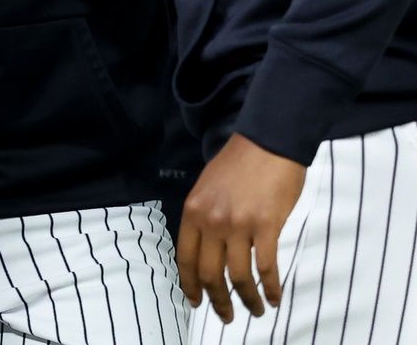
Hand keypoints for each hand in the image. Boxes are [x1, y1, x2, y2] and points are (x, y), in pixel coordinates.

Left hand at [177, 132, 306, 323]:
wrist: (268, 143)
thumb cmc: (239, 164)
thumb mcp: (207, 188)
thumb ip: (203, 217)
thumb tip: (206, 249)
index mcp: (193, 211)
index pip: (185, 258)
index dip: (190, 284)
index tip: (196, 302)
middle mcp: (211, 221)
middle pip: (209, 273)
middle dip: (217, 300)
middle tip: (226, 316)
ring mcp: (238, 225)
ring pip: (238, 276)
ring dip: (248, 299)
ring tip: (256, 310)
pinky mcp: (266, 226)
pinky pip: (266, 267)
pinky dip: (271, 287)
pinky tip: (275, 297)